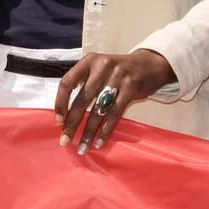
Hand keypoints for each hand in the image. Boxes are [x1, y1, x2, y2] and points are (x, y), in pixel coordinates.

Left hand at [55, 49, 176, 154]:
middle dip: (72, 123)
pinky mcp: (131, 89)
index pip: (67, 83)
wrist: (150, 64)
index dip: (60, 103)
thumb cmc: (117, 70)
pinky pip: (114, 114)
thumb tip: (65, 112)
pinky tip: (99, 142)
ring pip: (98, 110)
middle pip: (82, 100)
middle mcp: (101, 67)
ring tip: (82, 147)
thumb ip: (83, 82)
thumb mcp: (98, 67)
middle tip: (65, 140)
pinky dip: (105, 131)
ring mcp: (117, 78)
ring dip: (88, 132)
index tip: (58, 121)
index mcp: (88, 61)